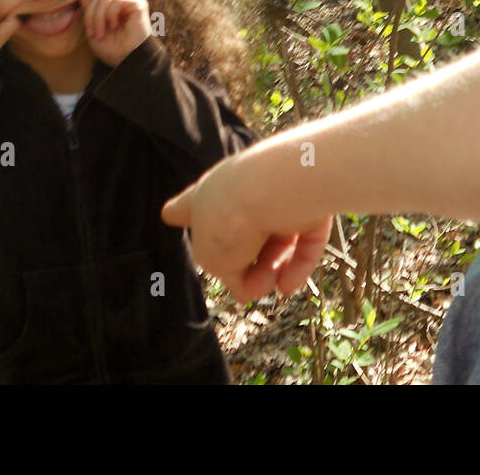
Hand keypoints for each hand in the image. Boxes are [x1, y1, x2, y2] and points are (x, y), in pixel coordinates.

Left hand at [72, 0, 150, 67]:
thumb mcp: (93, 30)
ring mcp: (129, 1)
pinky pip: (114, 0)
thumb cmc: (112, 49)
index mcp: (111, 7)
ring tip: (102, 32)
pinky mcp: (137, 3)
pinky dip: (110, 15)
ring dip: (98, 17)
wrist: (127, 59)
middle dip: (90, 13)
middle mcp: (120, 2)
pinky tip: (115, 26)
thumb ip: (89, 11)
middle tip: (93, 31)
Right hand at [161, 153, 332, 303]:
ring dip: (273, 270)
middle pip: (242, 233)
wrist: (271, 191)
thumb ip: (225, 273)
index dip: (178, 212)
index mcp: (206, 197)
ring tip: (270, 286)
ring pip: (276, 241)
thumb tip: (247, 287)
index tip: (170, 214)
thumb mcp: (210, 258)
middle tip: (249, 289)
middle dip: (246, 266)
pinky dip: (298, 264)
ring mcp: (276, 196)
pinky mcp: (308, 204)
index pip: (187, 205)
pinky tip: (289, 286)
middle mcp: (239, 192)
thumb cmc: (229, 219)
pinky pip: (304, 239)